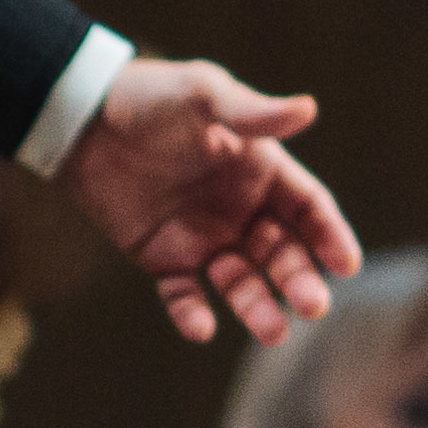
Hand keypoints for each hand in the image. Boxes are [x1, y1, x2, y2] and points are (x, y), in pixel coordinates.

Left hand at [53, 56, 362, 343]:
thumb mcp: (202, 95)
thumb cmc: (150, 97)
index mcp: (262, 170)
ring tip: (273, 332)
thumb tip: (308, 109)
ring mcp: (203, 237)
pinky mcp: (162, 257)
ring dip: (258, 306)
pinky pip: (183, 294)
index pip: (309, 208)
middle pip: (283, 253)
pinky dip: (192, 313)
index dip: (330, 235)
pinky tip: (201, 328)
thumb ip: (251, 112)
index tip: (346, 265)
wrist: (81, 118)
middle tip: (313, 307)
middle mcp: (241, 209)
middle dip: (299, 280)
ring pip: (241, 282)